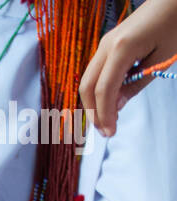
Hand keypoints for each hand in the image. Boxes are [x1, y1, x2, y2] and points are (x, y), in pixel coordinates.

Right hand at [79, 0, 176, 135]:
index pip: (104, 90)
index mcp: (121, 49)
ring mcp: (105, 43)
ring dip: (94, 102)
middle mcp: (107, 45)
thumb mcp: (161, 60)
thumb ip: (136, 84)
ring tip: (107, 120)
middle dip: (93, 112)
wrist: (172, 0)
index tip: (111, 133)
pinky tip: (111, 101)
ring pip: (88, 79)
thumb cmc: (173, 25)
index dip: (104, 115)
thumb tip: (117, 107)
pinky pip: (96, 71)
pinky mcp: (109, 43)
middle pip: (87, 86)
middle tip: (106, 131)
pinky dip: (99, 90)